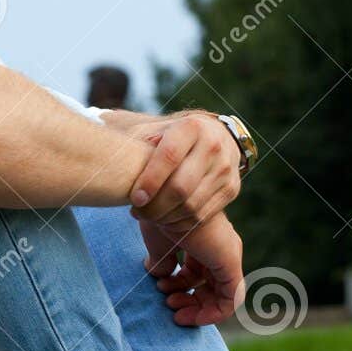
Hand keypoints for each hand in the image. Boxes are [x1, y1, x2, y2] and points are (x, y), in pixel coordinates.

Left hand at [128, 114, 241, 231]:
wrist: (214, 136)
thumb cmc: (171, 136)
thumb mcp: (155, 129)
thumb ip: (138, 141)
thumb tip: (120, 157)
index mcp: (192, 127)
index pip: (169, 156)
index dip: (150, 181)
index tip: (135, 198)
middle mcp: (214, 145)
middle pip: (181, 187)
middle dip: (155, 206)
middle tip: (137, 211)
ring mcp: (226, 168)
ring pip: (192, 205)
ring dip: (165, 218)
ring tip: (147, 216)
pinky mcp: (232, 188)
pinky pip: (203, 216)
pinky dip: (180, 224)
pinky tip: (164, 220)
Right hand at [138, 212, 243, 326]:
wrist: (163, 199)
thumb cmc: (158, 214)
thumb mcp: (158, 242)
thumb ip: (161, 261)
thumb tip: (160, 276)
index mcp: (204, 241)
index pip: (199, 273)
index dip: (180, 286)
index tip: (159, 288)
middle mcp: (220, 248)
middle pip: (211, 285)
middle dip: (188, 300)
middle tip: (167, 302)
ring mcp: (227, 255)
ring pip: (222, 295)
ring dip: (197, 308)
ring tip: (172, 305)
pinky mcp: (230, 263)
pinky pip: (231, 299)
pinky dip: (213, 313)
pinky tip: (189, 316)